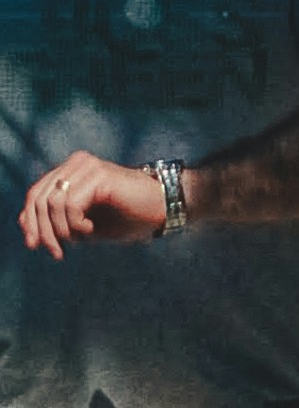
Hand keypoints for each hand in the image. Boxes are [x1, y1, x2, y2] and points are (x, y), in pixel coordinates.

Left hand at [20, 156, 167, 255]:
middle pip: (38, 198)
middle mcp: (76, 162)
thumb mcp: (80, 224)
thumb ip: (52, 219)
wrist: (158, 209)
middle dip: (42, 231)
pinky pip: (71, 204)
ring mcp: (88, 166)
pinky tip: (90, 229)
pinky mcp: (100, 175)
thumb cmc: (122, 217)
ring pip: (52, 203)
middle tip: (57, 253)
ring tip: (80, 238)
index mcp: (70, 170)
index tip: (34, 247)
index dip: (29, 222)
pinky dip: (75, 224)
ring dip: (61, 230)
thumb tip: (22, 219)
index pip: (34, 194)